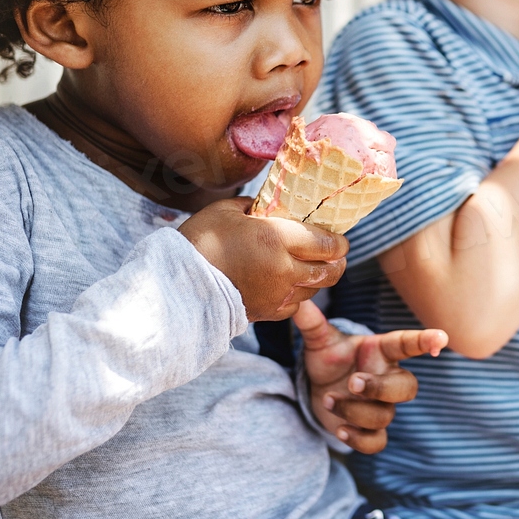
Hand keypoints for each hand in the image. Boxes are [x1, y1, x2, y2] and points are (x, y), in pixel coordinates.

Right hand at [179, 197, 347, 320]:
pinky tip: (288, 284)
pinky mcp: (267, 312)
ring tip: (312, 266)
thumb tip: (266, 206)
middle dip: (338, 262)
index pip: (327, 244)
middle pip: (330, 271)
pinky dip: (298, 295)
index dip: (340, 241)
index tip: (340, 236)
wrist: (179, 286)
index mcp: (278, 239)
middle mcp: (285, 270)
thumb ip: (254, 207)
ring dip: (318, 278)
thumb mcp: (227, 210)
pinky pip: (295, 305)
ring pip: (315, 289)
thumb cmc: (200, 241)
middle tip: (336, 254)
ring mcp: (278, 295)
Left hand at [295, 299, 446, 453]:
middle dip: (381, 388)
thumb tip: (297, 302)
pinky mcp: (370, 431)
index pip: (407, 344)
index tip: (441, 338)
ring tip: (328, 399)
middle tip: (352, 382)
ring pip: (384, 416)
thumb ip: (311, 322)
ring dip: (354, 411)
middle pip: (407, 388)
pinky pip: (378, 442)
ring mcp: (382, 407)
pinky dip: (359, 440)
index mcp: (381, 352)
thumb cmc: (329, 359)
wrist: (318, 389)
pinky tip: (340, 429)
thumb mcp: (320, 340)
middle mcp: (387, 379)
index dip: (424, 341)